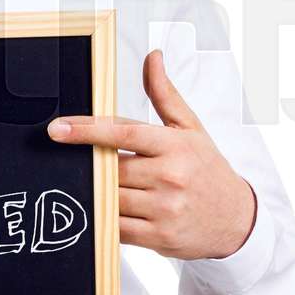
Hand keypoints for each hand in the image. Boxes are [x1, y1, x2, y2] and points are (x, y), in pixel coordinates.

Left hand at [47, 48, 257, 260]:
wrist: (236, 219)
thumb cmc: (208, 169)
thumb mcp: (190, 128)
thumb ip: (165, 94)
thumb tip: (152, 58)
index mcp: (175, 145)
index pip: (123, 133)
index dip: (86, 129)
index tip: (57, 128)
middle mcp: (171, 176)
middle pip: (110, 168)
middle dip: (93, 166)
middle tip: (85, 165)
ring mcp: (165, 209)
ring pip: (110, 198)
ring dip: (97, 192)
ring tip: (100, 187)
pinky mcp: (159, 237)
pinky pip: (117, 227)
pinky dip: (105, 219)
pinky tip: (106, 211)